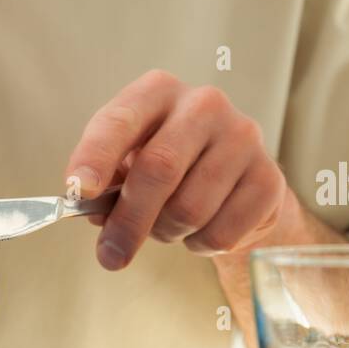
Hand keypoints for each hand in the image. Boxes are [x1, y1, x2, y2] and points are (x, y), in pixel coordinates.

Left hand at [65, 69, 289, 269]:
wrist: (234, 173)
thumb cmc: (167, 160)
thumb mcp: (128, 159)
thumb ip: (106, 181)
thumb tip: (93, 209)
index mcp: (158, 91)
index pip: (120, 120)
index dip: (96, 156)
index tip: (79, 190)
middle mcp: (204, 104)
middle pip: (159, 168)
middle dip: (128, 220)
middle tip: (111, 255)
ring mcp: (243, 137)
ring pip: (190, 207)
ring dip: (167, 232)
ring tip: (167, 225)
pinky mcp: (269, 177)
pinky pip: (222, 232)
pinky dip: (200, 245)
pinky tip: (201, 229)